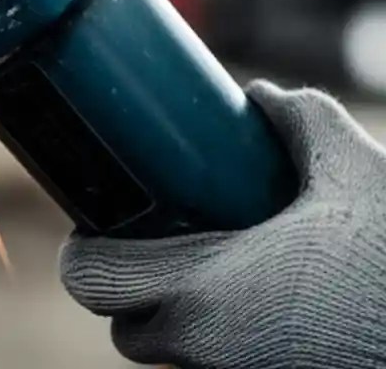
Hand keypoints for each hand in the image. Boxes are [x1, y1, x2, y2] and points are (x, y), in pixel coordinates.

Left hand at [60, 81, 385, 368]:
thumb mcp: (351, 170)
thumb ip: (297, 120)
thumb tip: (258, 95)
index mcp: (207, 291)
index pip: (91, 279)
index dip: (85, 250)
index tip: (101, 222)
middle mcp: (206, 347)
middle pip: (120, 324)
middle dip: (126, 284)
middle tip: (155, 240)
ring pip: (164, 350)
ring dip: (168, 312)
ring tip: (204, 264)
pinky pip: (207, 363)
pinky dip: (210, 333)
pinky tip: (248, 298)